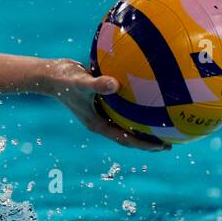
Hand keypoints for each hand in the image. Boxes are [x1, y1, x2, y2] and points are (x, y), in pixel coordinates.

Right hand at [44, 59, 167, 150]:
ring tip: (164, 124)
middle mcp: (101, 120)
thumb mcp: (79, 83)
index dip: (143, 144)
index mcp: (97, 123)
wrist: (50, 74)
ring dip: (144, 126)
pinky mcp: (102, 102)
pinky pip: (123, 107)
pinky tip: (150, 94)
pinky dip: (137, 106)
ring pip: (126, 123)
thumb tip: (115, 84)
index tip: (162, 146)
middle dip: (148, 141)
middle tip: (171, 142)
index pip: (124, 139)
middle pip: (128, 136)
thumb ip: (97, 85)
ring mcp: (101, 112)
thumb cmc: (63, 80)